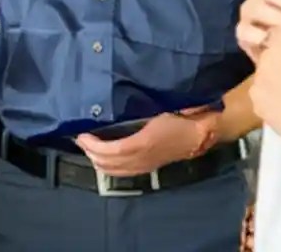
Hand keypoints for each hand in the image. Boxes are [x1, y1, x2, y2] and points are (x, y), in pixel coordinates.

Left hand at [75, 108, 217, 176]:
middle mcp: (141, 158)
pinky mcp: (148, 168)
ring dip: (98, 161)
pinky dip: (109, 168)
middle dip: (91, 152)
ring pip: (114, 171)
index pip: (112, 150)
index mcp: (142, 143)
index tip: (82, 134)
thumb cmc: (179, 116)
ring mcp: (145, 165)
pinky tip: (103, 161)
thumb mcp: (157, 110)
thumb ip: (136, 113)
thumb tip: (113, 108)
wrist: (200, 133)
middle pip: (108, 163)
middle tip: (81, 139)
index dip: (94, 145)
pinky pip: (123, 173)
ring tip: (89, 149)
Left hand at [249, 28, 280, 156]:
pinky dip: (271, 97)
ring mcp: (256, 85)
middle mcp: (262, 62)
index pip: (278, 32)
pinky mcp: (256, 105)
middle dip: (279, 58)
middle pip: (268, 54)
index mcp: (279, 46)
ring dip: (273, 78)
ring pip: (263, 75)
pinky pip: (261, 95)